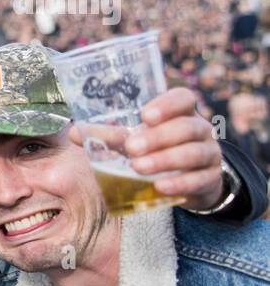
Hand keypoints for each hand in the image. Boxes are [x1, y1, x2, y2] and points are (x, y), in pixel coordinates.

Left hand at [70, 87, 222, 208]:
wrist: (192, 181)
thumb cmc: (158, 151)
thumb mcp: (136, 139)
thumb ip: (110, 135)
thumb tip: (73, 133)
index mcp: (181, 113)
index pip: (184, 98)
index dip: (168, 104)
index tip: (145, 115)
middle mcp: (199, 130)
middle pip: (187, 127)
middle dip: (158, 137)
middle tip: (131, 148)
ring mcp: (209, 154)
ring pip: (194, 152)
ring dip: (166, 160)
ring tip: (138, 167)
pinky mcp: (211, 178)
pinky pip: (200, 179)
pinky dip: (180, 183)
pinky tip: (161, 186)